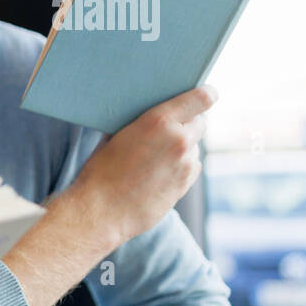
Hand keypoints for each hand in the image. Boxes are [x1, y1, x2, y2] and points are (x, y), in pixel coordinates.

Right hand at [66, 84, 214, 245]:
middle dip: (190, 122)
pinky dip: (181, 166)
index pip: (202, 98)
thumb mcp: (115, 136)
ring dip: (183, 147)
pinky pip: (191, 167)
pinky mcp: (185, 184)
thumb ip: (141, 123)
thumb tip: (151, 116)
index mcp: (159, 121)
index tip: (205, 94)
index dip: (205, 94)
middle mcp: (179, 140)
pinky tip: (159, 173)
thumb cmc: (100, 172)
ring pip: (195, 146)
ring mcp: (185, 164)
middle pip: (202, 121)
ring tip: (157, 157)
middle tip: (172, 128)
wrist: (100, 211)